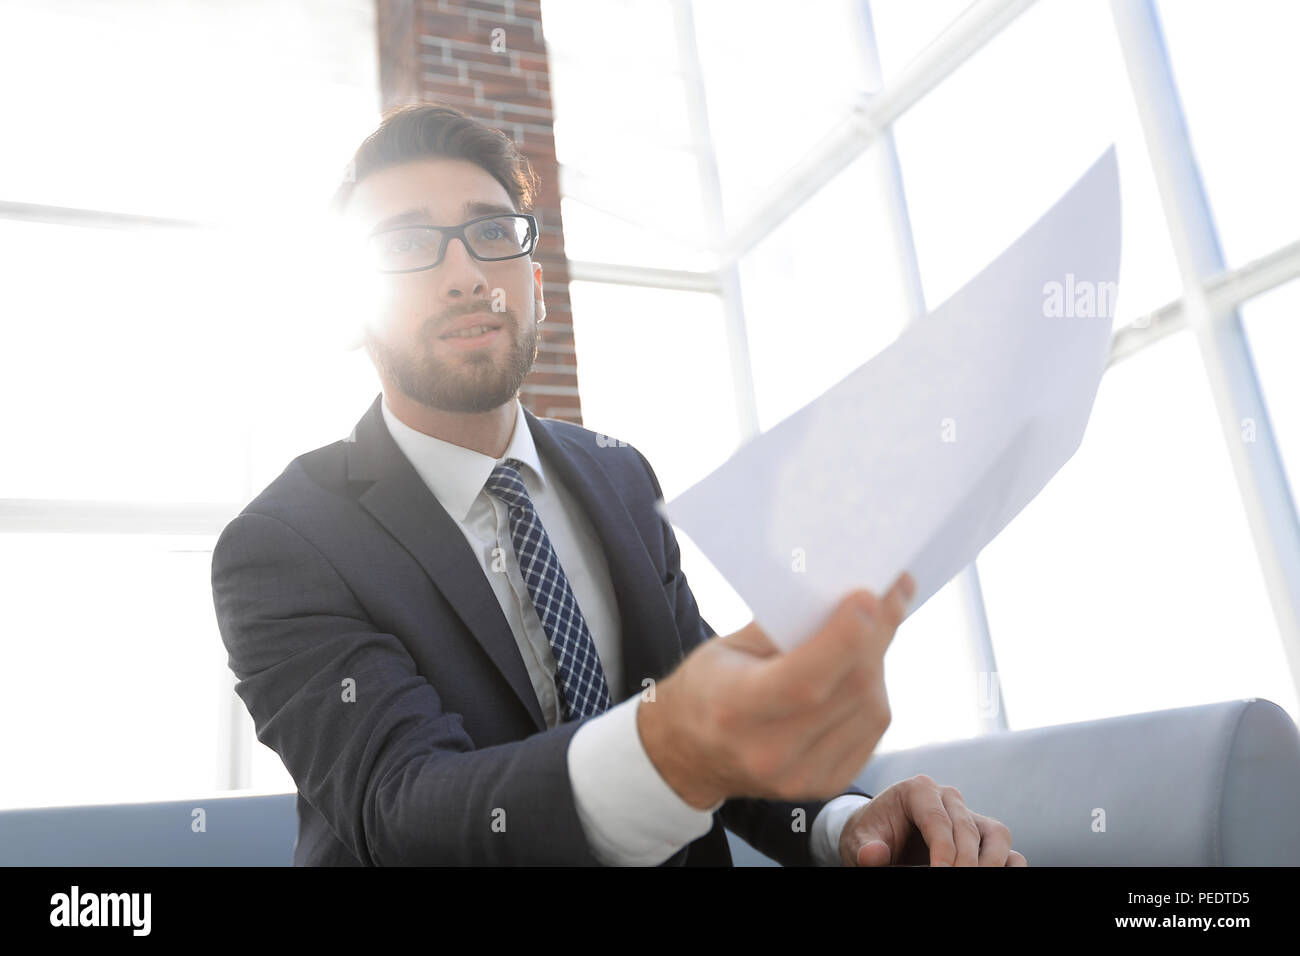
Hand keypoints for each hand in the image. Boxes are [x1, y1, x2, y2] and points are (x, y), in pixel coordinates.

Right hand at [638, 572, 914, 808]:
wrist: (689, 755)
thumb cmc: (707, 688)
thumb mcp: (726, 647)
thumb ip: (781, 626)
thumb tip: (842, 596)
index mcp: (736, 710)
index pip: (805, 680)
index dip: (844, 637)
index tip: (870, 595)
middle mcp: (771, 752)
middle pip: (849, 690)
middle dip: (878, 635)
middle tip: (892, 593)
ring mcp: (803, 776)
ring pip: (871, 709)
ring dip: (878, 661)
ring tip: (874, 629)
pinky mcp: (827, 784)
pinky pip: (873, 729)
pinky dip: (875, 691)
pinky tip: (864, 667)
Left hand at [839, 773, 1027, 865]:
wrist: (878, 834)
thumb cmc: (870, 835)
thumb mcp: (858, 841)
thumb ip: (866, 848)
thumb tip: (874, 855)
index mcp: (917, 790)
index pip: (937, 820)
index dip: (943, 851)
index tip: (940, 874)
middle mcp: (947, 796)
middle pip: (966, 829)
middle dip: (964, 863)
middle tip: (954, 882)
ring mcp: (968, 813)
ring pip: (996, 833)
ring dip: (992, 862)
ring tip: (977, 881)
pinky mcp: (981, 832)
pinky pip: (1003, 845)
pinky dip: (1007, 863)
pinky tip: (999, 876)